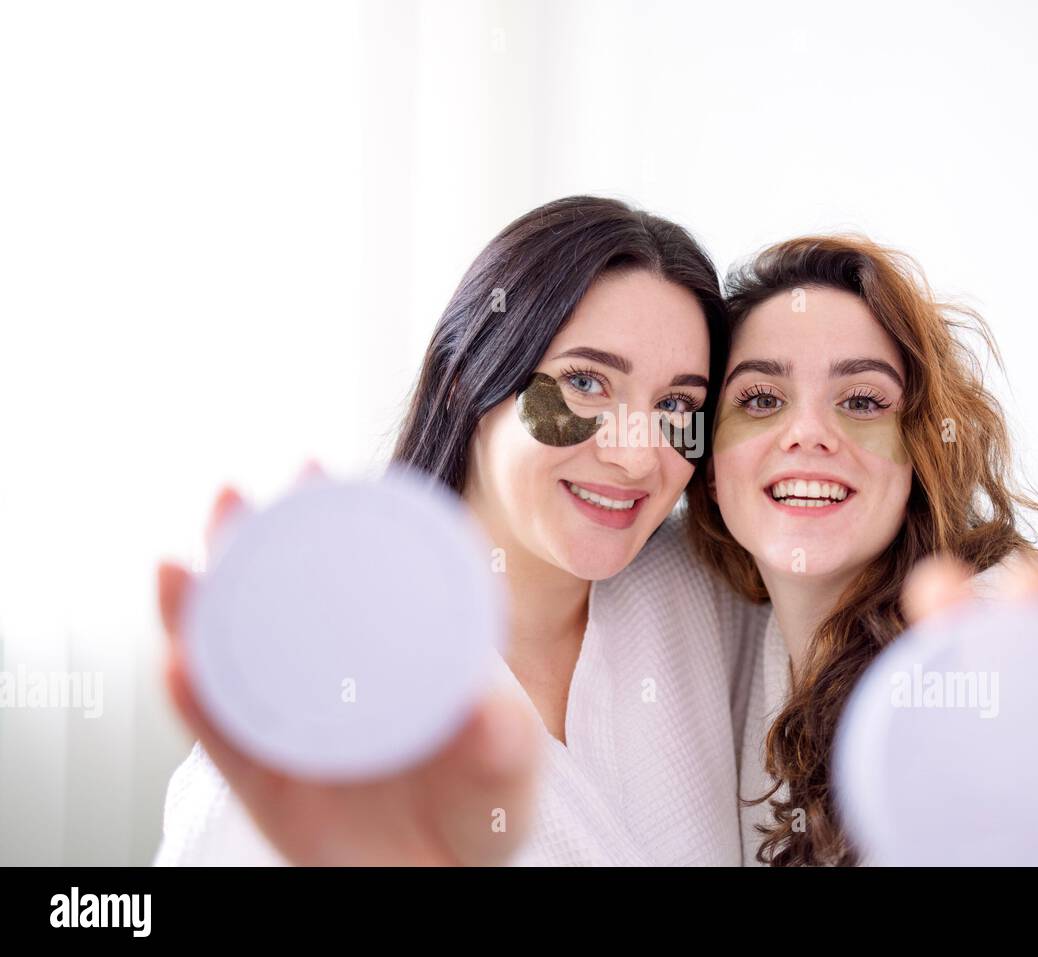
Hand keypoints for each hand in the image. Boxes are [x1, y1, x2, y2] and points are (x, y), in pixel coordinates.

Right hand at [156, 464, 540, 865]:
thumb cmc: (478, 809)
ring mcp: (290, 722)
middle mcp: (331, 674)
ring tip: (177, 571)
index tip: (312, 471)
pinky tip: (176, 665)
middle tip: (232, 498)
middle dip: (247, 541)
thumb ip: (499, 741)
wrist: (437, 883)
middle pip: (275, 597)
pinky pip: (221, 737)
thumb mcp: (503, 769)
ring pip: (230, 655)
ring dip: (196, 609)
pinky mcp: (260, 777)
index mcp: (391, 649)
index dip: (326, 517)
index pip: (351, 571)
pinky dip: (194, 703)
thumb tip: (483, 707)